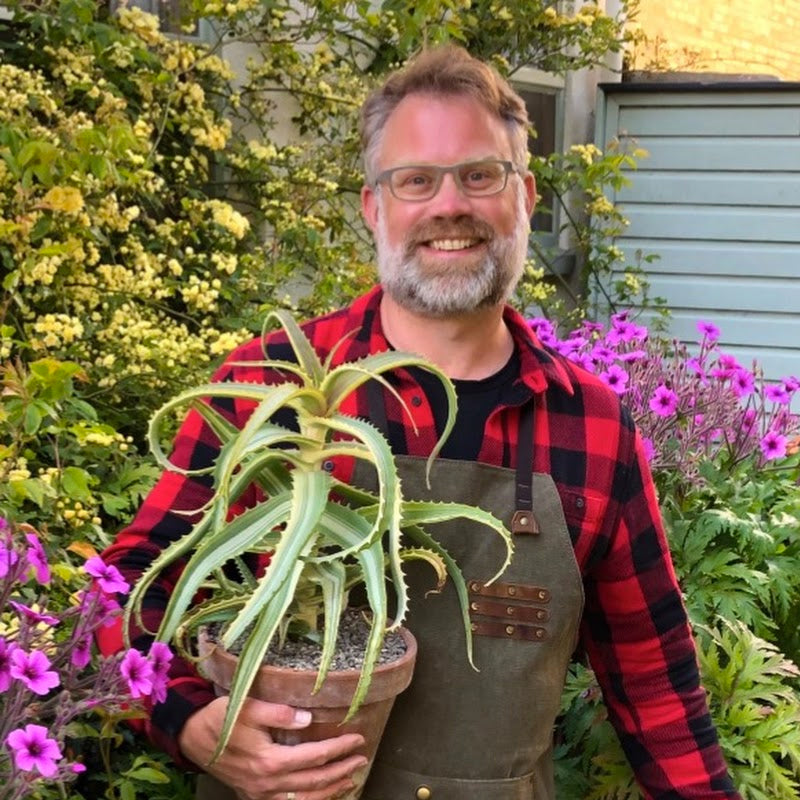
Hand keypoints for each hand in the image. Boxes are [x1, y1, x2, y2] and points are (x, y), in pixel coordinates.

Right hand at [178, 696, 368, 799]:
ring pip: (304, 799)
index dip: (338, 748)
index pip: (314, 757)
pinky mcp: (256, 795)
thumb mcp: (248, 706)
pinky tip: (323, 793)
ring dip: (331, 790)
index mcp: (268, 760)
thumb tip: (308, 719)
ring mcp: (261, 793)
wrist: (193, 737)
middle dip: (341, 770)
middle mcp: (267, 783)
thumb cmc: (222, 717)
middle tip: (362, 758)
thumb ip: (279, 713)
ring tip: (351, 779)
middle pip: (314, 781)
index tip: (358, 738)